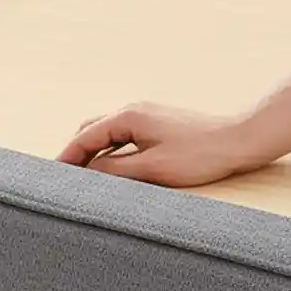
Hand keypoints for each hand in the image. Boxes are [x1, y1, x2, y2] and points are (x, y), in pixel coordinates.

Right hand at [56, 103, 269, 187]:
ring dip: (94, 154)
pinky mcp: (159, 126)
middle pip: (91, 131)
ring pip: (108, 134)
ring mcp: (147, 117)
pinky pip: (124, 138)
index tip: (51, 177)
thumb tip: (86, 177)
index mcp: (128, 117)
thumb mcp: (151, 169)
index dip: (66, 158)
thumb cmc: (199, 155)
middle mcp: (134, 111)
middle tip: (65, 179)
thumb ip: (114, 172)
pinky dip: (111, 153)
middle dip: (76, 154)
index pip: (84, 137)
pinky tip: (115, 172)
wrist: (239, 141)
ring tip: (86, 179)